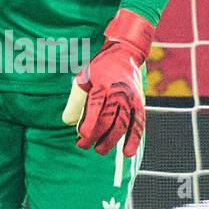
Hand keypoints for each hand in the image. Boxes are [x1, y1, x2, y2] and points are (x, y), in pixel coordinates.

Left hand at [62, 8, 153, 156]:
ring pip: (122, 124)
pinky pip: (138, 124)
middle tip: (82, 146)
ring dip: (110, 141)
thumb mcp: (83, 79)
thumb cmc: (98, 70)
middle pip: (108, 119)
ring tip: (99, 150)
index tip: (82, 136)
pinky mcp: (140, 104)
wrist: (124, 55)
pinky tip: (127, 153)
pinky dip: (134, 139)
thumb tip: (68, 123)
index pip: (96, 107)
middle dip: (95, 136)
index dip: (89, 123)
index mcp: (102, 84)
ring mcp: (131, 98)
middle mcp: (118, 92)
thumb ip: (75, 101)